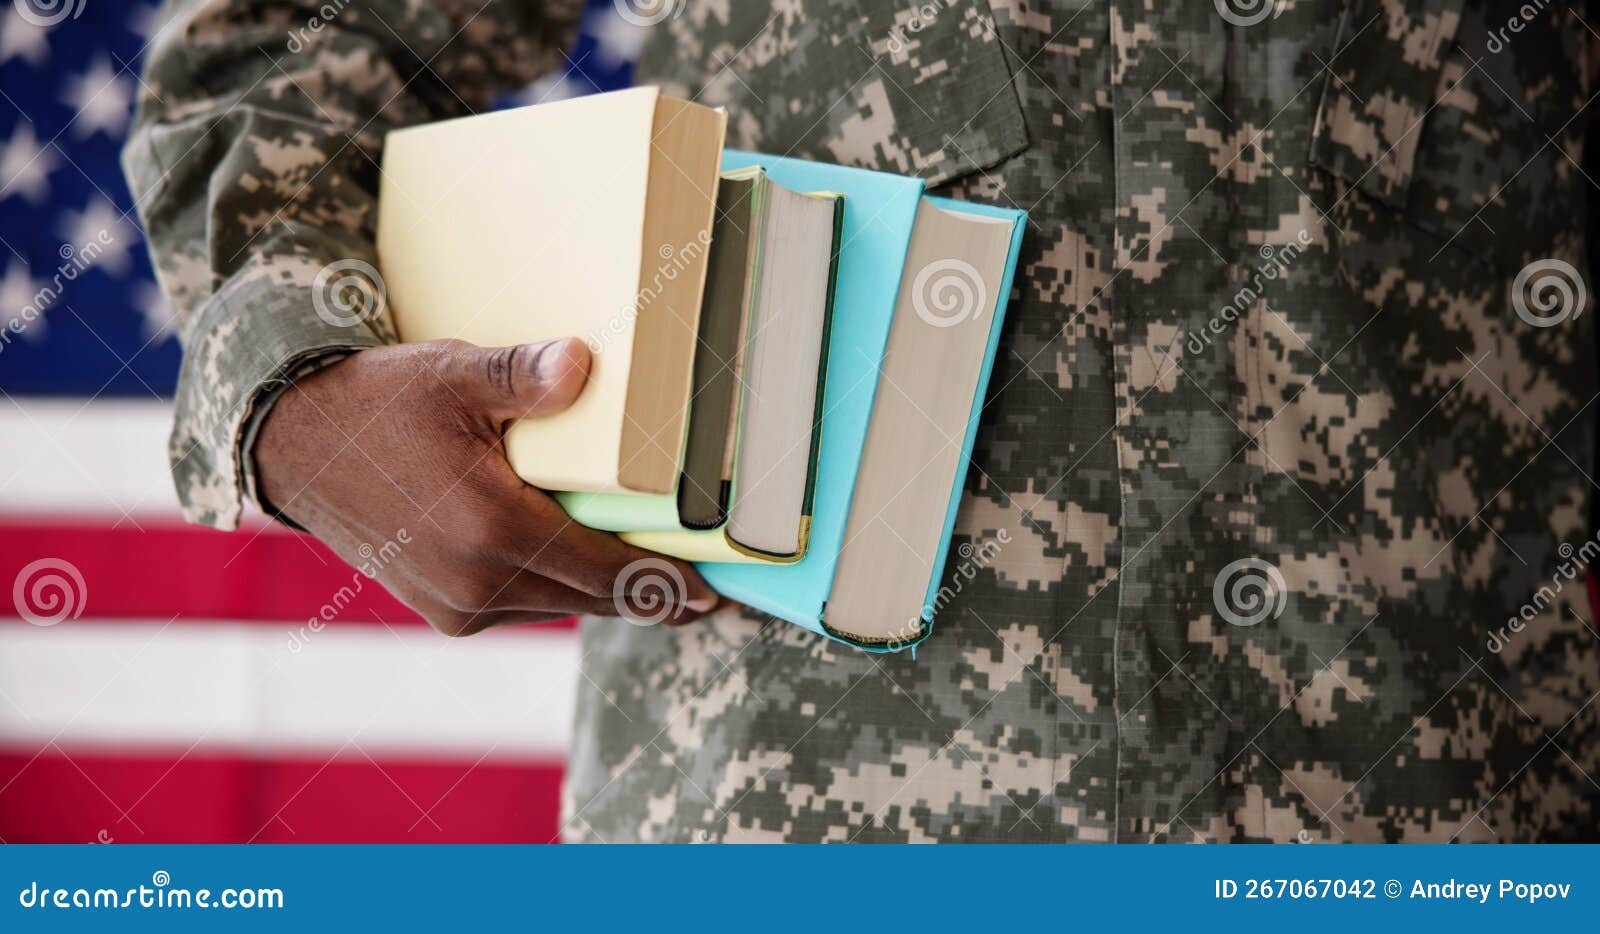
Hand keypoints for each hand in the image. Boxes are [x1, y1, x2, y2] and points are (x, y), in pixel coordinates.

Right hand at [254, 338, 719, 635]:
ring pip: (561, 604)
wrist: (297, 448)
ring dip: (601, 590)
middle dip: (648, 595)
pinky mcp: (443, 611)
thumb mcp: (454, 376)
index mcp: (494, 530)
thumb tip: (582, 362)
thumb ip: (524, 375)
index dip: (666, 584)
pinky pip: (523, 606)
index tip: (712, 594)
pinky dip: (557, 588)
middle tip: (698, 592)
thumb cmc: (379, 405)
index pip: (609, 572)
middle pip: (594, 597)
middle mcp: (479, 582)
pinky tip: (577, 563)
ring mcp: (458, 605)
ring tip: (646, 573)